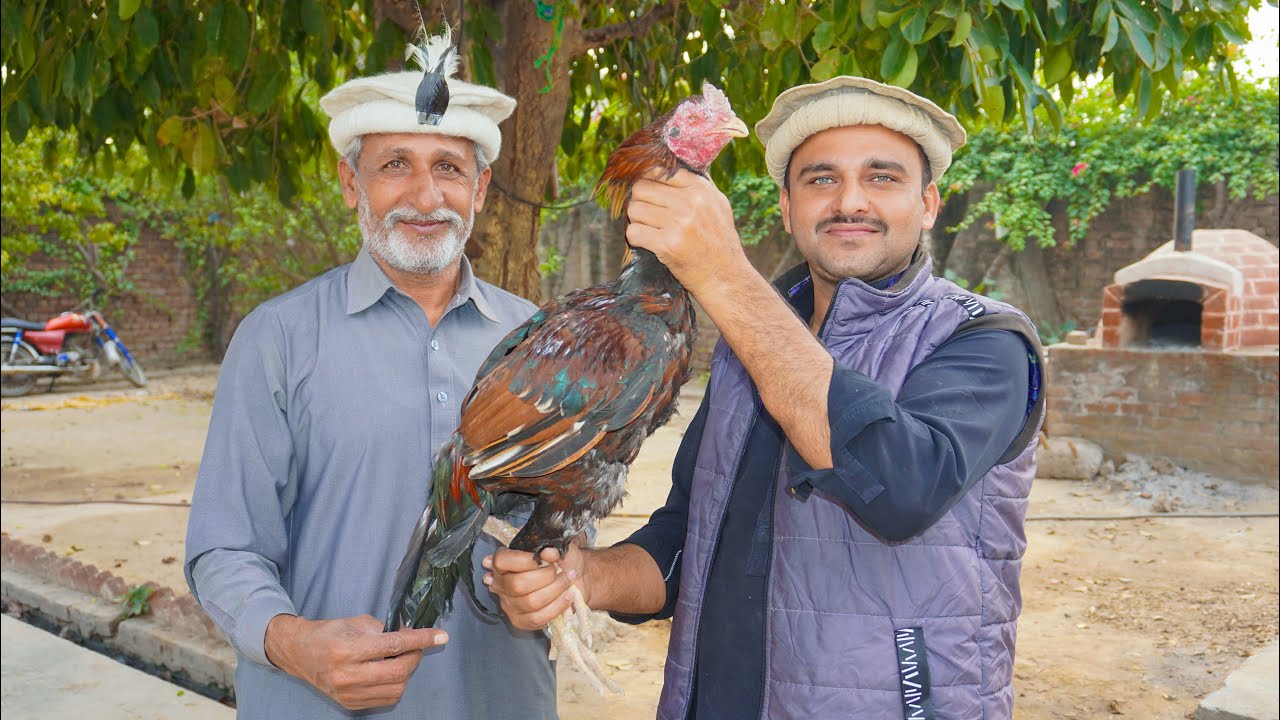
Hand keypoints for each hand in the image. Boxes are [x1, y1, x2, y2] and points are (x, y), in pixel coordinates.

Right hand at [264, 614, 447, 709]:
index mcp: (347, 649)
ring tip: (400, 658)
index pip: (394, 645)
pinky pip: (385, 698)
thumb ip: (385, 629)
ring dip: (406, 672)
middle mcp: (347, 674)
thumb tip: (412, 635)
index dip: (421, 640)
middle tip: (416, 645)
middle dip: (415, 656)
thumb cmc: (328, 633)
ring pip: (396, 688)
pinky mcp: (350, 704)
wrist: (300, 653)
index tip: (440, 636)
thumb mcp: (356, 622)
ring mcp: (348, 693)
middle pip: (399, 671)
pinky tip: (388, 672)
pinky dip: (394, 685)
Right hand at [483, 545, 587, 631]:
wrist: (576, 580)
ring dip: (555, 590)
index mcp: (504, 562)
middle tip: (559, 569)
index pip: (502, 560)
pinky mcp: (520, 621)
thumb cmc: (562, 562)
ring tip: (568, 580)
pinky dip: (557, 606)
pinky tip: (568, 596)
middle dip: (544, 576)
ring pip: (530, 602)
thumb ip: (555, 548)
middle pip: (517, 584)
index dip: (524, 560)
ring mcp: (509, 605)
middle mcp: (501, 584)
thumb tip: (548, 553)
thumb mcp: (561, 549)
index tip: (543, 558)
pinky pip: (537, 618)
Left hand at [624, 169, 753, 295]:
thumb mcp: (718, 205)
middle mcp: (689, 202)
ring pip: (634, 210)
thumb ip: (698, 184)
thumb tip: (673, 165)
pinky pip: (634, 233)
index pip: (658, 171)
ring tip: (650, 231)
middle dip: (639, 202)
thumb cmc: (720, 242)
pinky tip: (649, 244)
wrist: (725, 278)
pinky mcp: (667, 245)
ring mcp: (678, 223)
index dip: (649, 182)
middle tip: (647, 216)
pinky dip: (636, 240)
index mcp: (700, 188)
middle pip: (640, 188)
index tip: (649, 196)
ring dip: (637, 222)